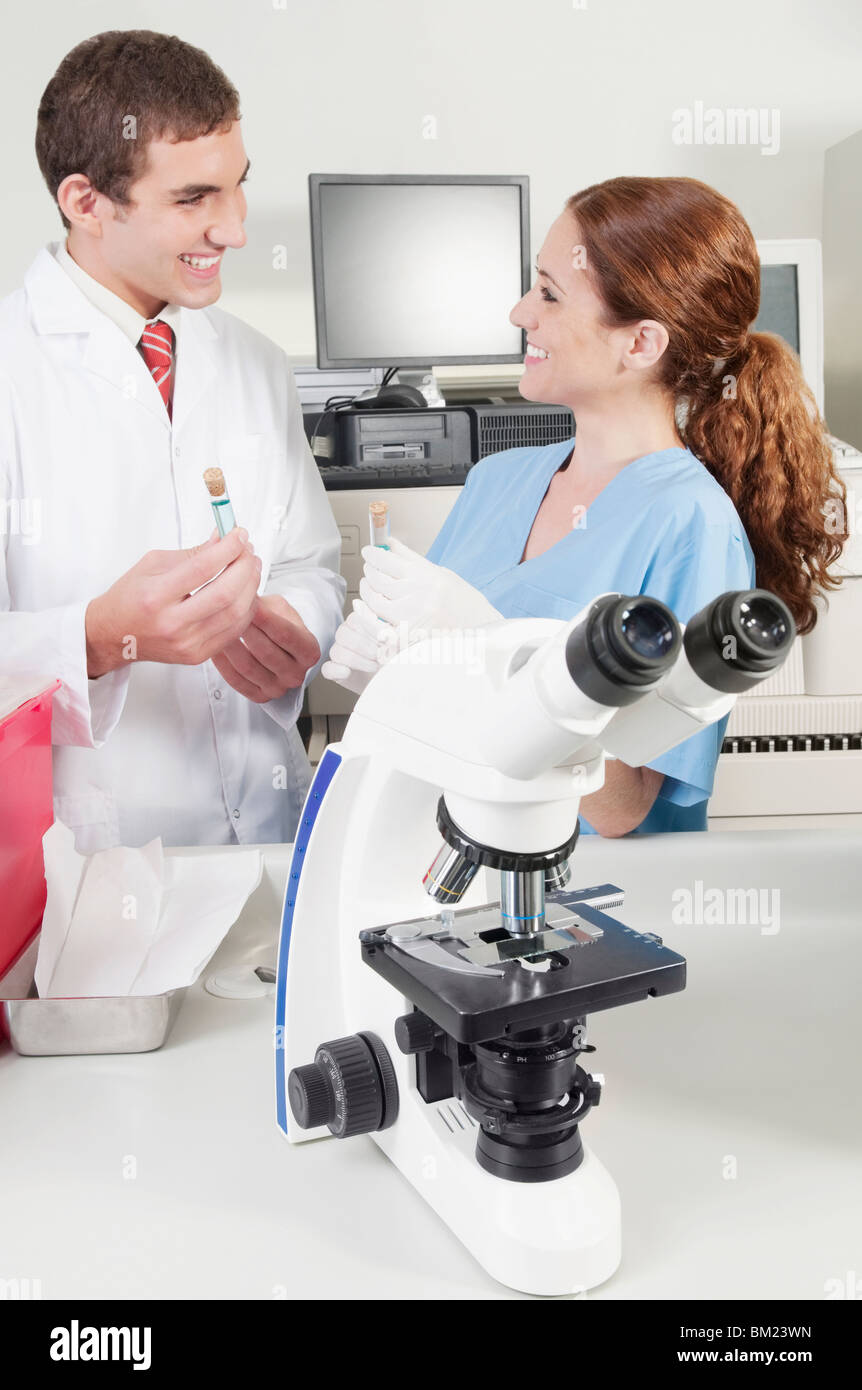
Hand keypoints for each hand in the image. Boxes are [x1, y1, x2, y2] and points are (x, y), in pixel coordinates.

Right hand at [85, 528, 261, 677]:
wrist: (114, 635)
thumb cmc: (129, 599)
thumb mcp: (153, 565)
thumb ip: (192, 553)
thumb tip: (223, 538)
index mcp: (155, 596)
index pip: (203, 568)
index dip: (228, 548)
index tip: (238, 534)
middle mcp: (171, 624)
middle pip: (225, 593)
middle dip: (244, 566)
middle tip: (247, 550)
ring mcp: (187, 643)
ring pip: (236, 614)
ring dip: (251, 586)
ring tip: (251, 567)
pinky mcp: (197, 656)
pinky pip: (234, 631)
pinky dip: (246, 608)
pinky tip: (246, 592)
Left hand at [211, 594, 320, 702]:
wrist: (274, 644)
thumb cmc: (278, 623)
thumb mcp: (279, 608)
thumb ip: (265, 606)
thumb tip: (243, 597)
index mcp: (309, 652)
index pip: (287, 635)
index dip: (266, 619)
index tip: (250, 604)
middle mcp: (297, 674)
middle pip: (266, 653)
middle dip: (245, 631)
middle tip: (226, 614)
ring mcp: (278, 688)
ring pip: (248, 667)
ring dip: (229, 645)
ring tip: (216, 627)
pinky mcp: (259, 696)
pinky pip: (236, 681)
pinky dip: (222, 663)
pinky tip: (215, 646)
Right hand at [321, 598, 398, 695]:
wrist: (391, 679)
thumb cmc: (395, 656)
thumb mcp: (398, 642)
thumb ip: (395, 634)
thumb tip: (392, 632)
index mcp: (358, 623)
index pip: (355, 619)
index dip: (370, 629)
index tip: (385, 640)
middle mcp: (345, 635)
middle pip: (344, 634)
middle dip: (366, 647)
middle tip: (382, 656)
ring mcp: (338, 653)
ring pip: (337, 652)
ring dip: (358, 660)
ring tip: (375, 665)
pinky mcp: (334, 671)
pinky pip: (327, 668)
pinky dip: (337, 670)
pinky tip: (348, 672)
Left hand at [358, 537, 500, 635]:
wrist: (483, 634)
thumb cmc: (466, 604)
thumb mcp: (443, 574)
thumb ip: (412, 560)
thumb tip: (390, 544)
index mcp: (426, 576)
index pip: (387, 559)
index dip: (372, 554)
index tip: (368, 552)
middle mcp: (418, 595)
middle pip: (377, 578)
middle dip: (369, 571)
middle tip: (369, 568)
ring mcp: (411, 617)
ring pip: (374, 601)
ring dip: (366, 592)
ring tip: (368, 587)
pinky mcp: (407, 638)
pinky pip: (376, 626)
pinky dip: (365, 617)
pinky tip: (362, 609)